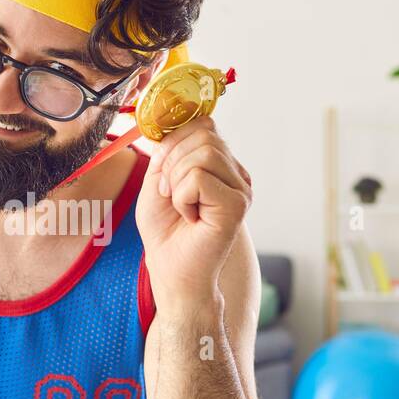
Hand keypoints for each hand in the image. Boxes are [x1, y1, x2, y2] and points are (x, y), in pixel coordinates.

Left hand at [136, 116, 251, 307]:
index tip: (163, 173)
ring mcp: (241, 188)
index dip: (174, 141)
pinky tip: (189, 217)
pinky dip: (182, 196)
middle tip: (169, 194)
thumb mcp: (157, 182)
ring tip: (179, 206)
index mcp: (220, 166)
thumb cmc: (165, 235)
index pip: (203, 125)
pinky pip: (199, 177)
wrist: (173, 275)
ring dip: (176, 179)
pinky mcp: (237, 204)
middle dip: (172, 160)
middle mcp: (235, 174)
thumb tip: (170, 123)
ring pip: (203, 152)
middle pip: (204, 133)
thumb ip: (166, 152)